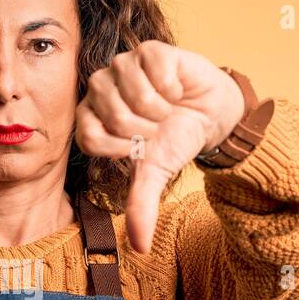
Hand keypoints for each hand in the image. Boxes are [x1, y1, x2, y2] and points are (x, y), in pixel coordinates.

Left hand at [74, 41, 244, 253]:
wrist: (209, 115)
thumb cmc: (174, 140)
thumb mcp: (156, 175)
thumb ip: (141, 206)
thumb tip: (140, 249)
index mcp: (91, 118)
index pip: (89, 136)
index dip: (122, 147)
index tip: (141, 147)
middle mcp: (100, 89)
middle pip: (111, 114)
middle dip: (144, 129)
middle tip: (158, 127)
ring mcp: (122, 66)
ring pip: (131, 91)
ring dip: (159, 108)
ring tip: (167, 109)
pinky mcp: (149, 51)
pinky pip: (153, 69)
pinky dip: (171, 87)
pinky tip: (176, 89)